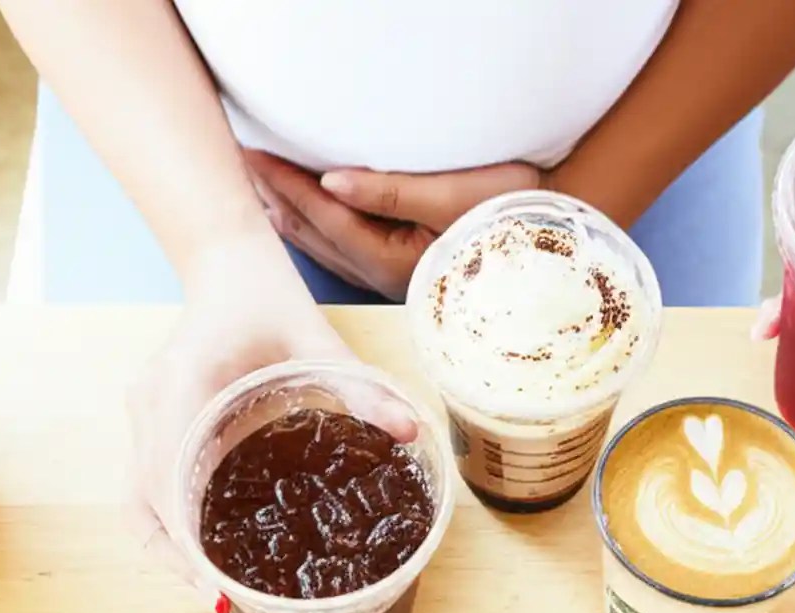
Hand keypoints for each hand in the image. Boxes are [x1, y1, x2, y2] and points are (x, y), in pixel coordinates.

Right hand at [126, 240, 416, 612]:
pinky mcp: (151, 419)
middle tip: (223, 600)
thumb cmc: (265, 298)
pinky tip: (205, 548)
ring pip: (137, 499)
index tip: (216, 581)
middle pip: (142, 502)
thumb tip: (410, 432)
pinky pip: (147, 483)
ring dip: (167, 547)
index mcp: (183, 384)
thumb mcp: (316, 339)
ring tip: (213, 588)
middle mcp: (151, 404)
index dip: (186, 536)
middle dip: (177, 557)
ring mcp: (144, 413)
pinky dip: (169, 522)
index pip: (168, 476)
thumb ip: (360, 385)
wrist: (226, 264)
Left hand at [245, 151, 540, 300]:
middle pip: (313, 233)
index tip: (253, 153)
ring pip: (322, 244)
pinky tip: (300, 217)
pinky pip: (339, 249)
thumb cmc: (513, 215)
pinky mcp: (399, 271)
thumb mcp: (454, 196)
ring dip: (287, 214)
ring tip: (256, 187)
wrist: (555, 248)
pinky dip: (312, 228)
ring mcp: (389, 277)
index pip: (324, 215)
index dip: (286, 182)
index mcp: (391, 259)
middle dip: (274, 197)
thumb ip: (389, 191)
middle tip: (238, 163)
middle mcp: (382, 275)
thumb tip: (332, 179)